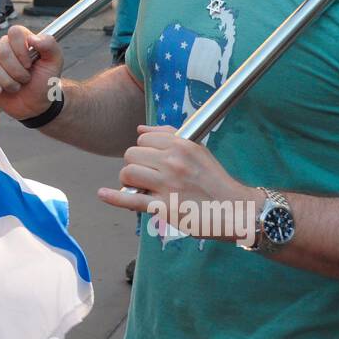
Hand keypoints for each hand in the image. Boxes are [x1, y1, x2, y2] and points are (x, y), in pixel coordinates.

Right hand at [0, 25, 63, 120]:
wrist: (35, 104)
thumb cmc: (45, 81)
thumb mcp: (54, 63)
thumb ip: (50, 45)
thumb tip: (32, 38)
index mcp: (22, 40)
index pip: (15, 32)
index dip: (21, 49)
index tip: (30, 64)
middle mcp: (5, 47)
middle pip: (2, 51)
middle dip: (16, 71)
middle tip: (25, 80)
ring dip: (6, 80)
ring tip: (16, 87)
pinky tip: (0, 90)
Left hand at [98, 125, 255, 243]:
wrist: (235, 210)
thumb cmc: (215, 181)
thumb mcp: (197, 150)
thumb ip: (169, 135)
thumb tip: (140, 128)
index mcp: (181, 145)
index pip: (143, 138)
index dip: (144, 149)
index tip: (151, 160)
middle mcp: (173, 162)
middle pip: (132, 154)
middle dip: (135, 165)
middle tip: (148, 176)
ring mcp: (167, 185)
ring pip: (128, 173)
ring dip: (130, 181)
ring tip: (142, 187)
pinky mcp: (164, 208)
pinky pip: (131, 199)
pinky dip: (114, 197)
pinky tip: (103, 194)